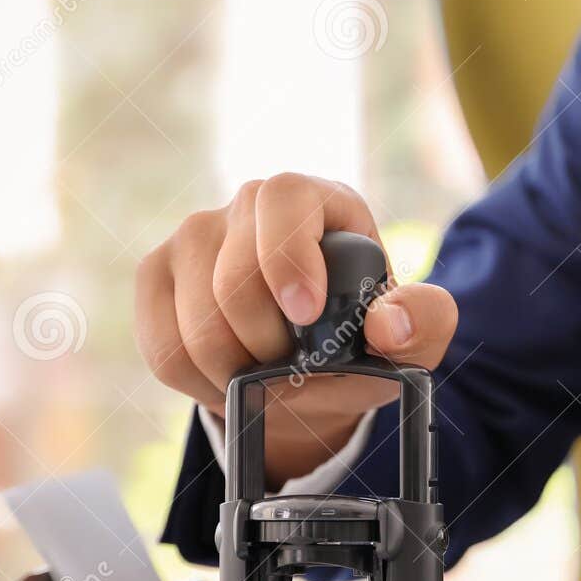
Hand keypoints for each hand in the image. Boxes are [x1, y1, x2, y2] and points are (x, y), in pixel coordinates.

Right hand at [134, 174, 457, 484]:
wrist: (309, 371)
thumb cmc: (361, 342)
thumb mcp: (410, 337)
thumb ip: (423, 323)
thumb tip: (389, 325)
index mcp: (317, 201)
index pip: (284, 198)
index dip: (287, 256)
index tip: (306, 314)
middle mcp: (248, 205)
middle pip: (230, 275)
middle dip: (264, 344)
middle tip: (292, 371)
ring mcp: (195, 236)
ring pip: (192, 316)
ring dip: (232, 370)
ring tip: (263, 381)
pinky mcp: (157, 275)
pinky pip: (161, 342)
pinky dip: (195, 381)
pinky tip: (224, 382)